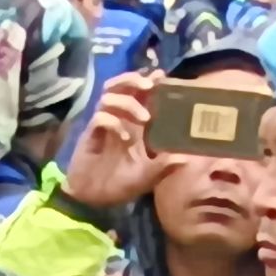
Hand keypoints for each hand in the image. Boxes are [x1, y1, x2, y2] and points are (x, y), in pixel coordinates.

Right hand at [58, 71, 164, 212]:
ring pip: (108, 97)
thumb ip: (163, 166)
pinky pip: (99, 118)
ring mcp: (103, 126)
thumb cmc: (119, 185)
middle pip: (120, 86)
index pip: (140, 94)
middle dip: (134, 80)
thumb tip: (185, 158)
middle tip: (150, 86)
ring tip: (144, 118)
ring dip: (129, 103)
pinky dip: (113, 122)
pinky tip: (124, 138)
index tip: (162, 76)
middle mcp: (118, 120)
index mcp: (134, 124)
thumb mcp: (147, 176)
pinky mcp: (90, 135)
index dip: (150, 81)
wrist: (93, 199)